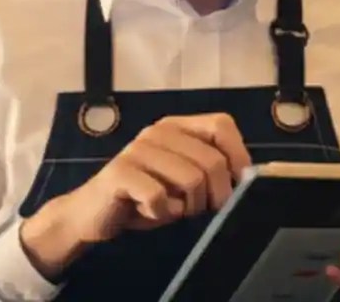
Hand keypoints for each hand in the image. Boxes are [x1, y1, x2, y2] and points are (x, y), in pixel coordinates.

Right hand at [20, 113, 252, 278]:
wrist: (92, 215)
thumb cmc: (143, 198)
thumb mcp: (182, 181)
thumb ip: (209, 171)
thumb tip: (247, 178)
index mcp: (175, 127)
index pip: (221, 125)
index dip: (238, 156)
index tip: (237, 186)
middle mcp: (157, 131)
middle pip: (212, 161)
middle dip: (214, 196)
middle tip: (198, 211)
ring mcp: (137, 150)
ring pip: (191, 180)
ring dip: (188, 207)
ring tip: (171, 209)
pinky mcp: (120, 173)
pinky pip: (161, 198)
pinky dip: (162, 214)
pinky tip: (148, 212)